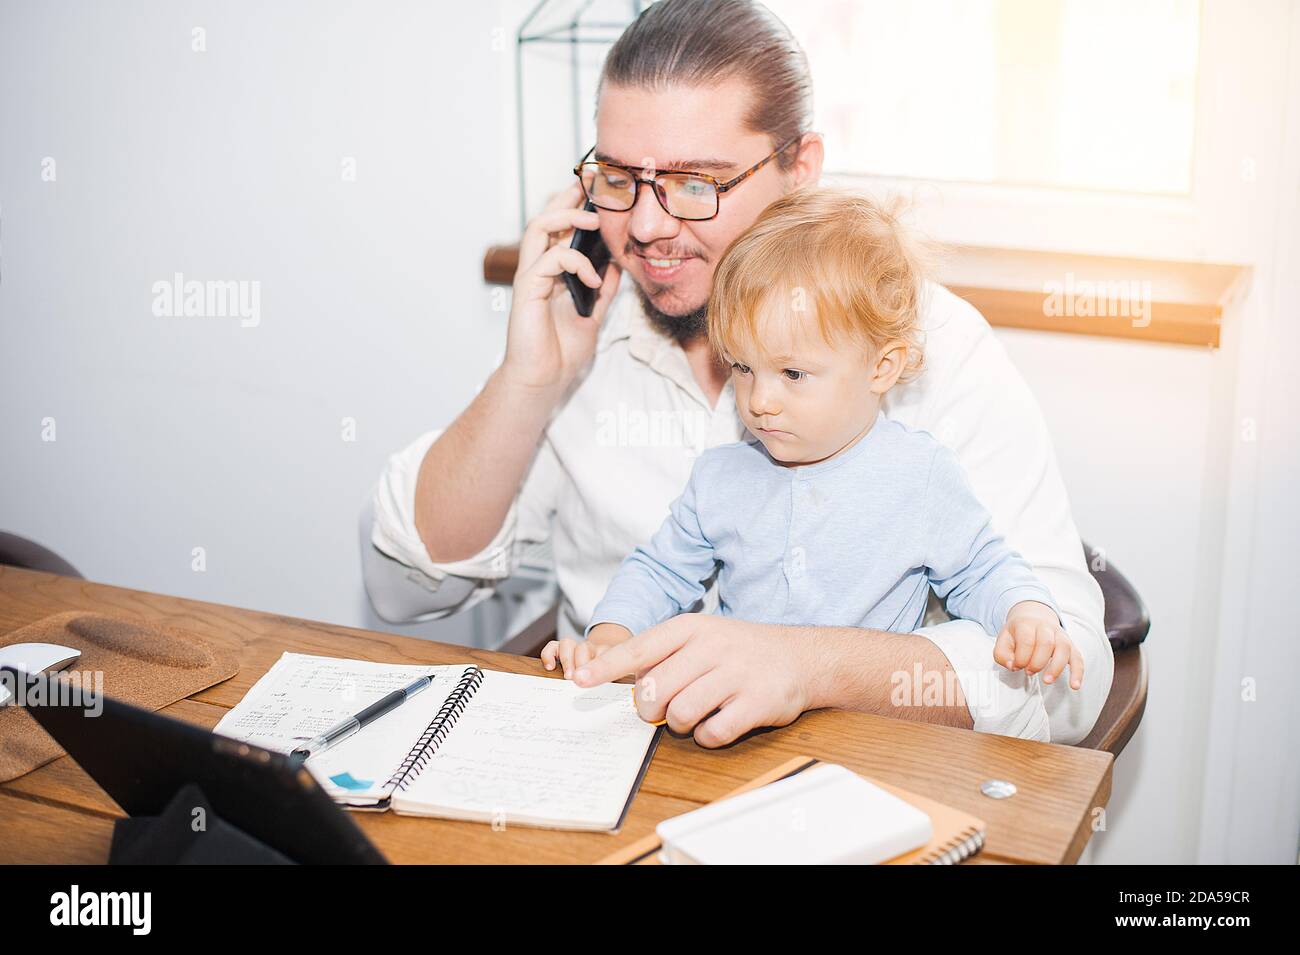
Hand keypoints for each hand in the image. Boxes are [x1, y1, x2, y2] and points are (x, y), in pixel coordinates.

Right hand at [500, 183, 622, 395]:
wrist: (544, 381)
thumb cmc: (561, 353)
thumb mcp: (592, 316)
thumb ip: (603, 291)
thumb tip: (617, 265)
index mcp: (551, 274)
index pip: (559, 230)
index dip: (573, 207)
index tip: (595, 191)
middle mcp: (537, 270)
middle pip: (544, 219)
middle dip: (566, 198)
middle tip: (589, 184)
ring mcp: (530, 278)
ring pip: (539, 228)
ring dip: (566, 218)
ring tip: (594, 221)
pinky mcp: (527, 290)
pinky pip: (549, 259)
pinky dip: (575, 262)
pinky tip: (593, 279)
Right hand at [540, 622, 630, 678]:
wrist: (612, 656)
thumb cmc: (614, 674)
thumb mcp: (621, 679)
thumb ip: (622, 685)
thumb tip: (629, 697)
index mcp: (610, 654)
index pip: (606, 656)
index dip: (600, 666)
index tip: (592, 678)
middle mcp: (593, 649)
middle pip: (584, 648)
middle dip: (581, 664)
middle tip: (578, 681)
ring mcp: (578, 648)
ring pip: (569, 643)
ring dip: (567, 660)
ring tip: (568, 677)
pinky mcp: (564, 649)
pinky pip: (554, 646)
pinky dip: (549, 654)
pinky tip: (549, 666)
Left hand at [571, 614, 815, 747]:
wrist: (802, 657)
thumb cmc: (740, 651)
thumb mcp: (701, 637)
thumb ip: (663, 656)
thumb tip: (620, 682)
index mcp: (692, 627)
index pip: (638, 649)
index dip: (605, 667)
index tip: (578, 680)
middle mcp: (712, 646)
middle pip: (654, 689)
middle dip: (650, 709)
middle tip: (661, 710)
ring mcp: (736, 674)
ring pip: (680, 713)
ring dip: (679, 724)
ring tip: (694, 715)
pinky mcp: (756, 702)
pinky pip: (712, 733)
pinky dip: (707, 737)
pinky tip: (716, 724)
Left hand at [993, 600, 1083, 688]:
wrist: (1033, 617)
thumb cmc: (1018, 632)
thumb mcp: (1003, 639)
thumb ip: (1001, 654)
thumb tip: (1012, 665)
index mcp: (1027, 624)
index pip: (1027, 640)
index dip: (1021, 657)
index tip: (1016, 666)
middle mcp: (1046, 627)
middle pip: (1046, 643)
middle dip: (1037, 662)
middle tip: (1028, 672)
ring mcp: (1061, 636)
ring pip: (1064, 648)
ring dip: (1056, 667)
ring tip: (1047, 681)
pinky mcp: (1070, 646)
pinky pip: (1078, 658)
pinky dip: (1078, 672)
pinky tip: (1075, 685)